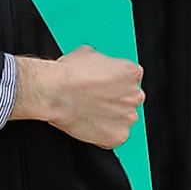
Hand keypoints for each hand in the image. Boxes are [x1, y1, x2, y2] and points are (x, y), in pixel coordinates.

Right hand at [12, 46, 144, 148]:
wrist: (55, 92)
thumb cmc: (70, 73)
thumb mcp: (90, 53)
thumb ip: (104, 63)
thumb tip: (101, 69)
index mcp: (132, 72)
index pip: (131, 77)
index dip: (116, 80)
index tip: (106, 84)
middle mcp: (135, 94)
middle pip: (130, 97)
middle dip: (116, 98)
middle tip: (97, 98)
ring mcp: (128, 117)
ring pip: (124, 117)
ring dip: (112, 115)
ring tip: (91, 110)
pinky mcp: (119, 136)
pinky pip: (116, 135)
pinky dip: (105, 131)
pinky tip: (90, 121)